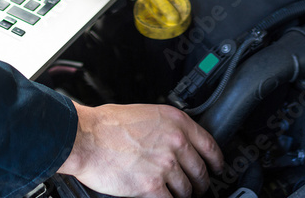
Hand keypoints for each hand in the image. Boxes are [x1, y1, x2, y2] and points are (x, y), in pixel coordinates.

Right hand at [57, 102, 222, 197]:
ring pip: (187, 189)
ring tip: (176, 195)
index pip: (209, 145)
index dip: (216, 161)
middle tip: (197, 187)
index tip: (217, 167)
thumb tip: (177, 142)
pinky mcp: (151, 186)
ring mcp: (165, 165)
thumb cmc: (107, 125)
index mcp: (175, 122)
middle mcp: (175, 143)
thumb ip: (166, 128)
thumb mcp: (146, 114)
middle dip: (200, 183)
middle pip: (200, 171)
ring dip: (183, 195)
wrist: (86, 138)